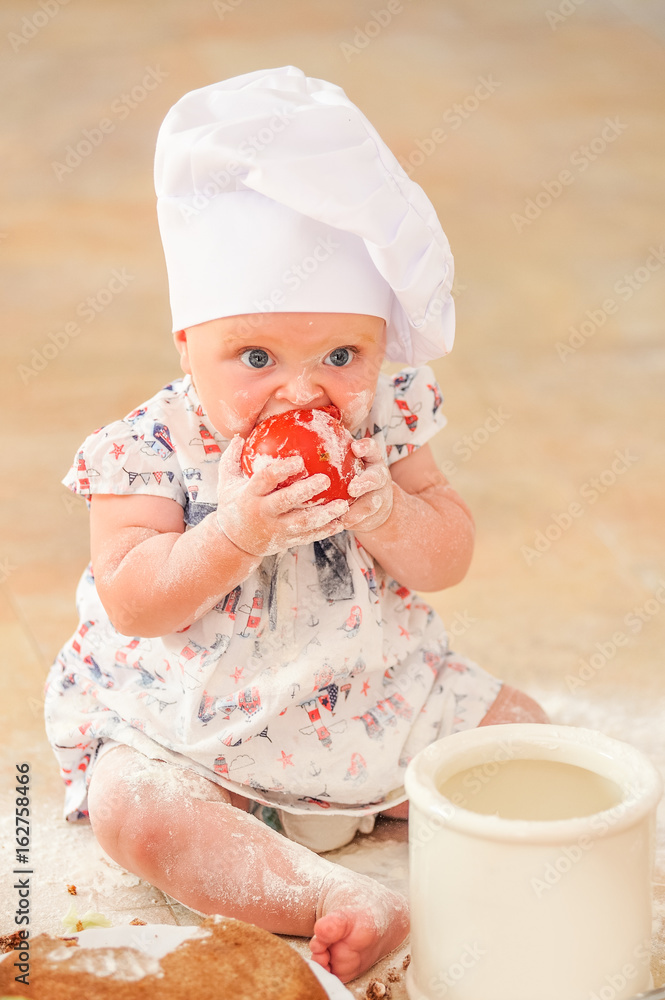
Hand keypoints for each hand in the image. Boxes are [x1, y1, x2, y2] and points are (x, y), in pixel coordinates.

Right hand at [215, 436, 349, 556]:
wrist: (233, 544)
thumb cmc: (232, 506)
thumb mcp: (225, 483)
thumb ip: (231, 459)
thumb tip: (239, 435)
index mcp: (249, 495)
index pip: (265, 479)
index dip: (282, 470)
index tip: (299, 460)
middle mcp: (262, 513)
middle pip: (286, 501)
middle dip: (307, 490)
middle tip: (326, 479)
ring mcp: (275, 529)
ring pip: (302, 523)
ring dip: (324, 514)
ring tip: (343, 504)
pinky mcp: (286, 541)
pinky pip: (308, 536)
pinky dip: (325, 530)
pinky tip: (341, 522)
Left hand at [339, 437, 393, 533]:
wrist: (375, 504)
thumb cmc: (351, 475)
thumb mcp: (348, 461)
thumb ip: (332, 452)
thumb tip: (295, 437)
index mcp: (370, 459)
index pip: (371, 449)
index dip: (366, 447)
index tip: (355, 447)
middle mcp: (377, 477)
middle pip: (376, 478)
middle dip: (365, 482)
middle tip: (352, 488)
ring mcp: (378, 497)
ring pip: (371, 503)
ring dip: (359, 509)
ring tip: (345, 514)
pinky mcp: (373, 514)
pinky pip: (363, 519)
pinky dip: (351, 521)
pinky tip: (337, 523)